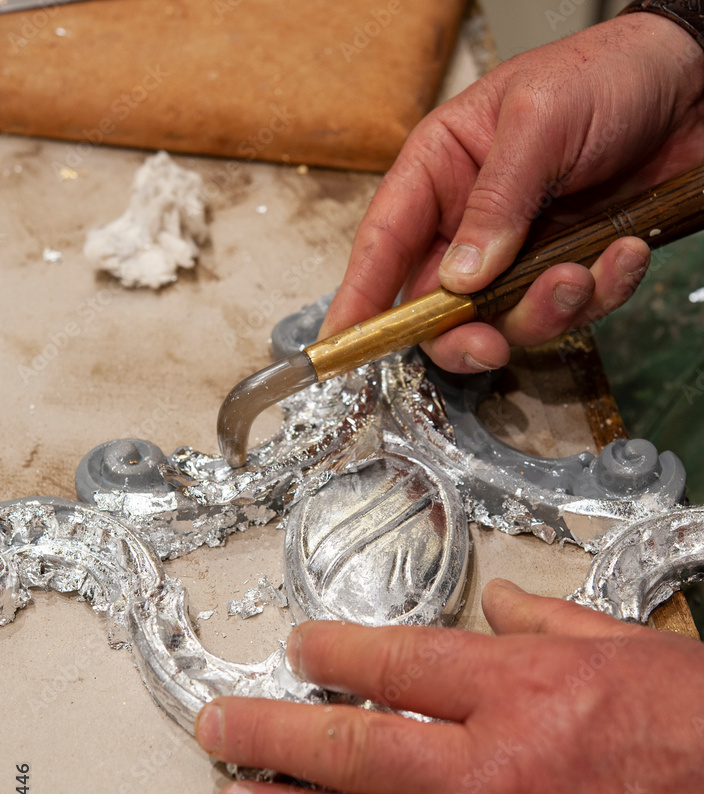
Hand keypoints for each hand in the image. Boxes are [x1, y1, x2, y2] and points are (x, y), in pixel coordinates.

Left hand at [195, 580, 703, 793]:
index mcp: (529, 687)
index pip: (399, 662)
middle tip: (223, 728)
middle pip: (357, 744)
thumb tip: (499, 602)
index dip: (334, 652)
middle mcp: (500, 766)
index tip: (298, 649)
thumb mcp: (640, 650)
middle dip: (276, 733)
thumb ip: (555, 622)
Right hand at [319, 14, 703, 372]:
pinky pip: (569, 311)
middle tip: (492, 345)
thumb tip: (459, 278)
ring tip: (584, 268)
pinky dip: (600, 294)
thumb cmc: (606, 75)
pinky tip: (624, 253)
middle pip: (438, 308)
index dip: (358, 299)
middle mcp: (471, 220)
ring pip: (505, 321)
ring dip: (545, 311)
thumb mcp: (540, 122)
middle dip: (466, 335)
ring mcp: (518, 251)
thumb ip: (497, 200)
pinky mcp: (566, 268)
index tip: (339, 345)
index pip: (382, 243)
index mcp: (441, 170)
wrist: (694, 85)